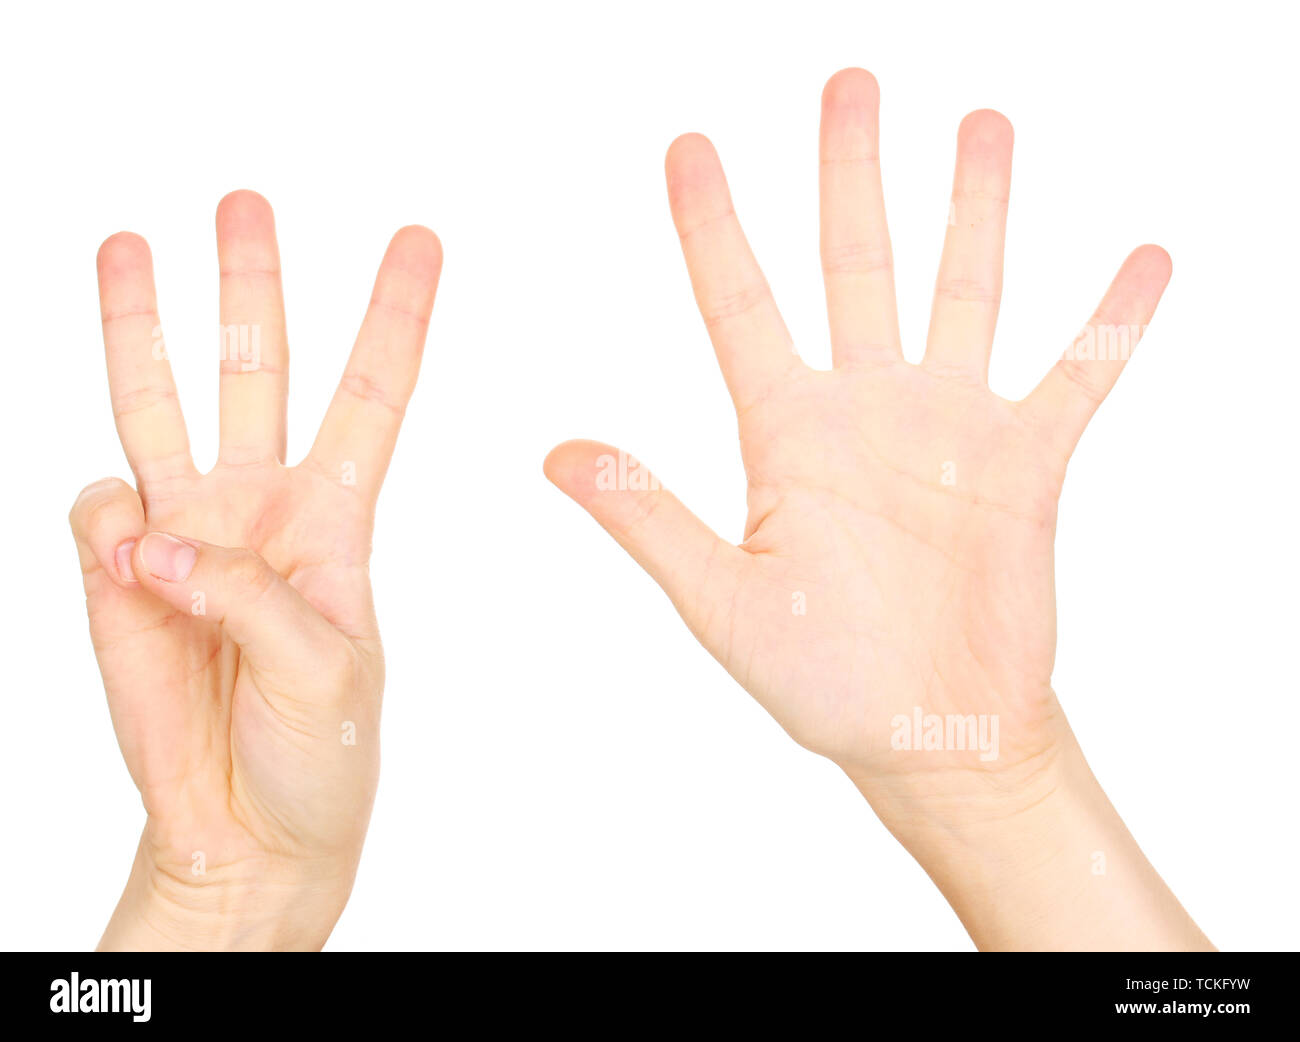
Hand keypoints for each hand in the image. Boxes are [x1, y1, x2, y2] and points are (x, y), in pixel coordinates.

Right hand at [70, 191, 440, 949]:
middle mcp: (258, 509)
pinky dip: (104, 521)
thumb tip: (153, 536)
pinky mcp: (113, 573)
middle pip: (257, 372)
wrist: (244, 831)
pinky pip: (95, 508)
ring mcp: (182, 534)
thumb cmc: (320, 755)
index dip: (394, 316)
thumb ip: (248, 594)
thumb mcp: (328, 671)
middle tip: (246, 201)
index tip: (419, 239)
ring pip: (156, 404)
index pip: (372, 395)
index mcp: (337, 521)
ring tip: (126, 245)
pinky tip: (125, 561)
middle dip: (252, 287)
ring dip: (140, 326)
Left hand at [545, 70, 1208, 948]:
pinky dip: (1111, 320)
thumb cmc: (822, 681)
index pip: (739, 304)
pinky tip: (1144, 258)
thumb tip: (554, 454)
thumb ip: (650, 519)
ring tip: (980, 122)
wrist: (930, 734)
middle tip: (847, 81)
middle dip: (848, 174)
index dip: (711, 225)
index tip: (686, 145)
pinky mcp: (1025, 463)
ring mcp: (948, 428)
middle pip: (853, 263)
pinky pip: (1077, 375)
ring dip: (975, 209)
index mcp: (784, 436)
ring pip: (962, 290)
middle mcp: (864, 410)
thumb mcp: (723, 601)